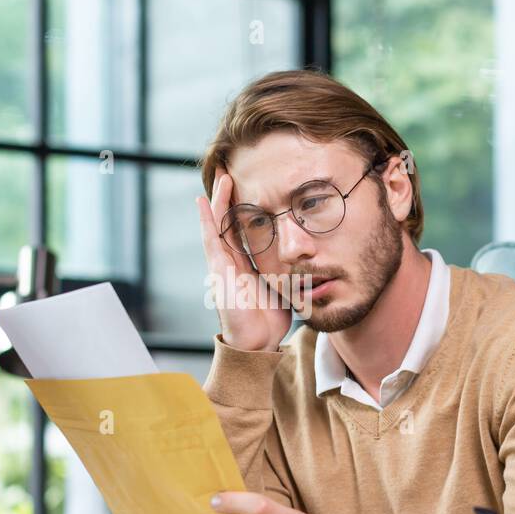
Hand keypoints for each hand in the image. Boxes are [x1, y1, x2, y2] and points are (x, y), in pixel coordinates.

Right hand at [197, 171, 291, 352]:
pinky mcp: (218, 270)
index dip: (245, 208)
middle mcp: (231, 261)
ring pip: (218, 224)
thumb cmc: (270, 321)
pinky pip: (211, 239)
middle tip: (230, 171)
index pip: (243, 229)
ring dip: (219, 199)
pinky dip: (206, 219)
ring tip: (222, 175)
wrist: (258, 342)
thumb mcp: (285, 288)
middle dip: (229, 197)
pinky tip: (202, 201)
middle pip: (228, 221)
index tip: (250, 187)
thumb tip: (312, 261)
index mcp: (246, 264)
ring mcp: (222, 264)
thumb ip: (291, 272)